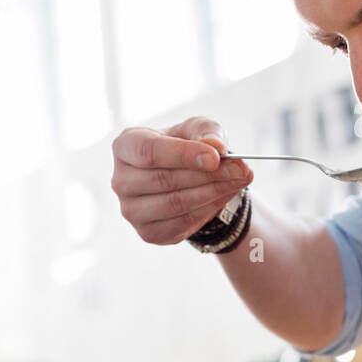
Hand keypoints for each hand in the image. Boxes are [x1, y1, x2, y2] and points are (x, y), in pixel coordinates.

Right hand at [111, 116, 253, 244]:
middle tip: (241, 169)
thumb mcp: (199, 129)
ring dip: (213, 192)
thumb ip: (207, 132)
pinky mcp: (148, 232)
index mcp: (126, 145)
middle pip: (164, 180)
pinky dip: (208, 210)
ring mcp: (131, 210)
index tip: (216, 157)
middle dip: (208, 175)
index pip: (149, 152)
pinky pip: (182, 224)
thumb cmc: (187, 145)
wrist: (186, 175)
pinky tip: (224, 196)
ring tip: (239, 180)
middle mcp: (121, 179)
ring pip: (176, 204)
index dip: (183, 155)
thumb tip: (216, 147)